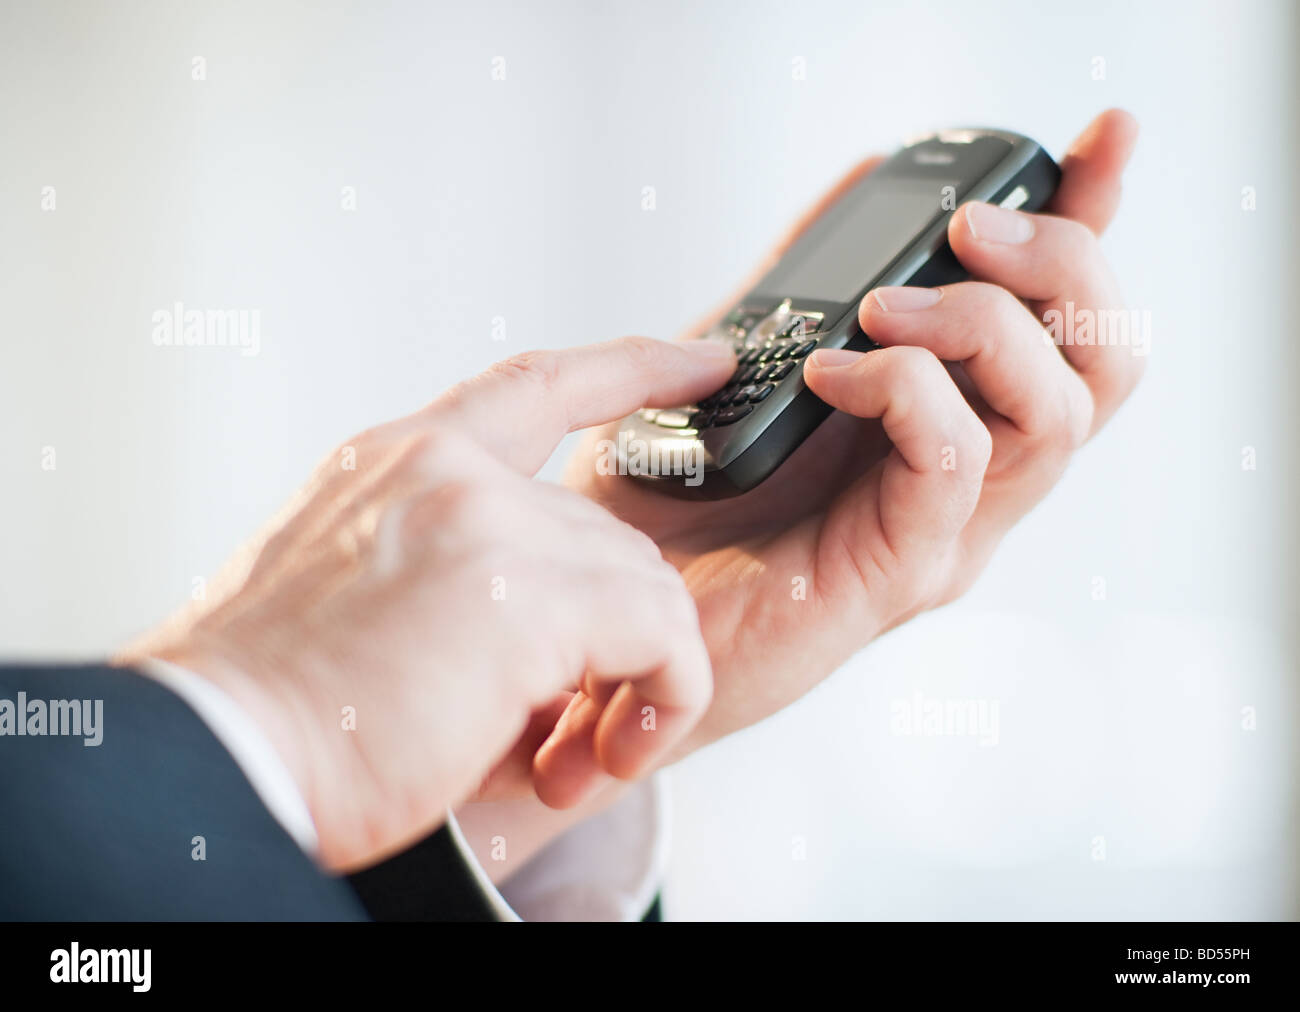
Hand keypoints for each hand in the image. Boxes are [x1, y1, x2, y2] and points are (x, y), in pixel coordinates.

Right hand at [118, 337, 735, 870]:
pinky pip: (662, 637)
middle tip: (570, 733)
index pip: (535, 386)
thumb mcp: (353, 600)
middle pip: (605, 535)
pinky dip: (660, 699)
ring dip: (630, 680)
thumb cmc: (276, 707)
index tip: (699, 360)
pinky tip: (607, 755)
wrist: (215, 764)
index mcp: (395, 464)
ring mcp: (486, 521)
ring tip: (572, 760)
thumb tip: (555, 650)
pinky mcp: (528, 595)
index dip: (628, 368)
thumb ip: (453, 578)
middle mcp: (443, 472)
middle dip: (609, 638)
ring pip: (643, 586)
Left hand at [565, 110, 1142, 777]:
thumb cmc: (665, 514)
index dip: (1094, 227)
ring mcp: (943, 529)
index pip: (1054, 325)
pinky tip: (833, 374)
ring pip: (1055, 413)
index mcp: (938, 424)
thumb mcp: (737, 368)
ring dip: (982, 325)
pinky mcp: (899, 573)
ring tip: (884, 307)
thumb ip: (801, 288)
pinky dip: (909, 391)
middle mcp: (964, 477)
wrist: (606, 634)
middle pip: (1096, 367)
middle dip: (1063, 266)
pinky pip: (958, 463)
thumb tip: (860, 185)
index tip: (1103, 137)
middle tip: (971, 225)